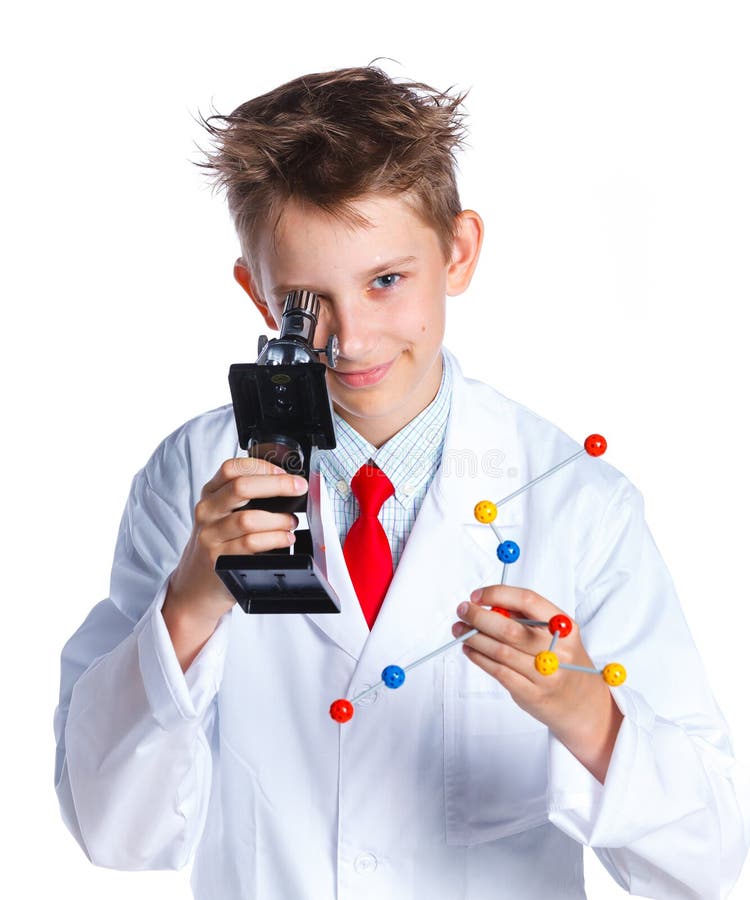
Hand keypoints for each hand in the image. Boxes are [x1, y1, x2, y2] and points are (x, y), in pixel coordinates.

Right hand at [164, 457, 307, 629]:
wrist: (194, 584)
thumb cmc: (217, 543)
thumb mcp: (222, 513)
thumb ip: (245, 497)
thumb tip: (286, 484)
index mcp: (210, 494)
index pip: (232, 468)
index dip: (261, 466)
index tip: (285, 473)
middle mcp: (207, 511)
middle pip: (241, 487)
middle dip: (277, 485)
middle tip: (299, 488)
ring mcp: (211, 536)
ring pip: (248, 519)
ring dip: (279, 519)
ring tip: (292, 522)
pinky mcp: (219, 559)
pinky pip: (251, 544)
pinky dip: (275, 539)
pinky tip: (285, 538)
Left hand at [452, 584, 622, 782]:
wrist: (583, 705)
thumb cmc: (564, 661)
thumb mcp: (557, 634)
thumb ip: (527, 616)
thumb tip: (489, 603)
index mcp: (564, 627)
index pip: (528, 600)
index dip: (498, 594)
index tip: (477, 595)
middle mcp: (558, 650)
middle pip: (510, 628)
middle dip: (479, 617)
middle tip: (463, 611)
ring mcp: (545, 675)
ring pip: (500, 651)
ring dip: (474, 638)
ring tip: (460, 630)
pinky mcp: (532, 694)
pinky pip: (499, 672)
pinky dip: (479, 658)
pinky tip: (470, 650)